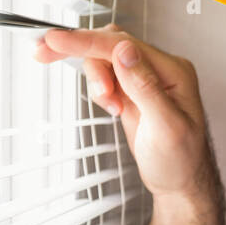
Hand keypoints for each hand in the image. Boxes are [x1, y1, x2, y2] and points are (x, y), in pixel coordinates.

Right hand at [33, 23, 218, 202]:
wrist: (179, 184)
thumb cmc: (181, 162)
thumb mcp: (166, 128)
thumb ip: (145, 87)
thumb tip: (125, 51)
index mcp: (173, 72)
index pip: (122, 46)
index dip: (86, 42)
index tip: (55, 41)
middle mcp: (160, 70)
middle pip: (110, 44)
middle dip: (80, 50)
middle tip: (44, 54)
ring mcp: (144, 79)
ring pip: (104, 59)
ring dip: (94, 78)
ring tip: (109, 106)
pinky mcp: (131, 91)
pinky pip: (105, 74)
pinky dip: (98, 88)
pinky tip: (110, 107)